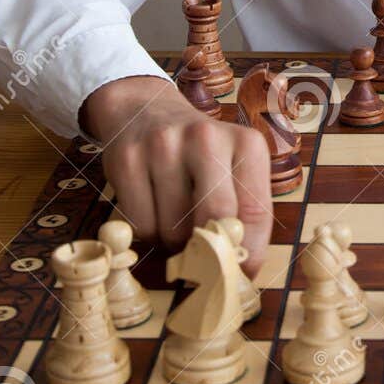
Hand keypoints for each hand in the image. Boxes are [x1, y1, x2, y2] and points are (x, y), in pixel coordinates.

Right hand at [78, 75, 271, 276]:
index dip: (250, 251)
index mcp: (245, 143)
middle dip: (211, 251)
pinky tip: (154, 211)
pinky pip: (141, 224)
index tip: (242, 273)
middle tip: (206, 262)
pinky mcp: (127, 159)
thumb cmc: (200, 152)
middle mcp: (206, 138)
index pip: (255, 211)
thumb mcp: (233, 167)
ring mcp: (163, 146)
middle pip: (215, 218)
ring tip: (177, 222)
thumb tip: (243, 271)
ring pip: (174, 228)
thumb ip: (243, 210)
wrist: (145, 110)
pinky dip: (149, 232)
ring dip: (176, 243)